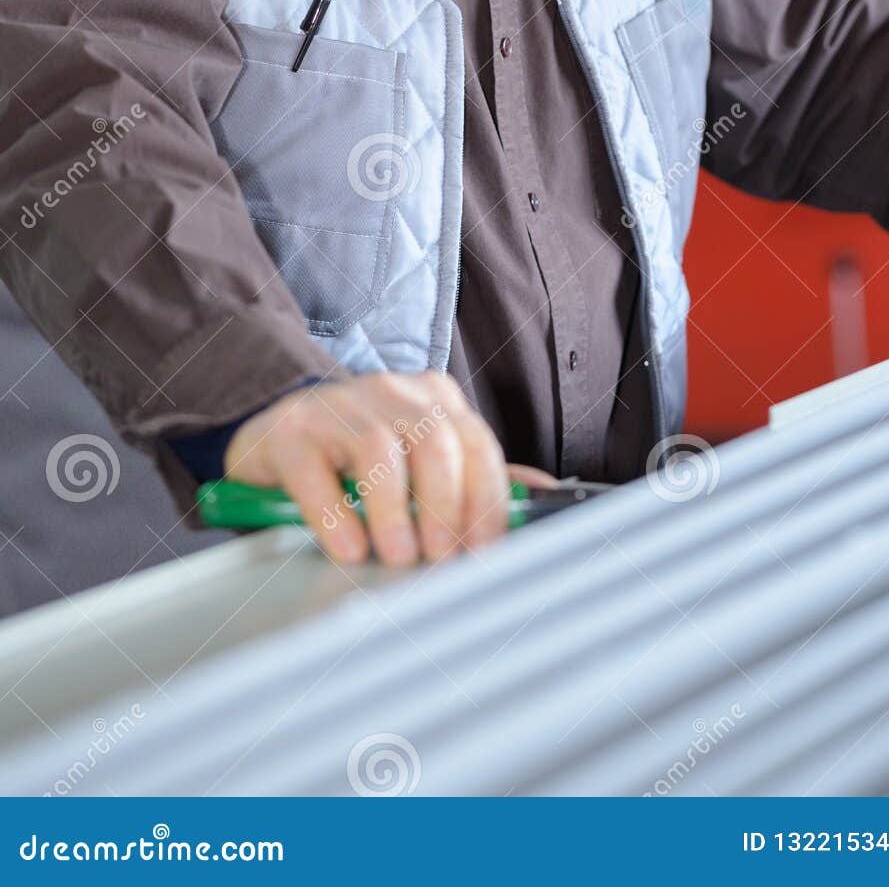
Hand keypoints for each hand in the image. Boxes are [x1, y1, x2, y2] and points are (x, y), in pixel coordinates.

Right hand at [221, 370, 553, 565]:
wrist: (278, 432)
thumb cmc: (360, 453)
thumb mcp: (424, 456)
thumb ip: (479, 474)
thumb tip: (544, 495)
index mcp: (433, 398)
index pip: (477, 443)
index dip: (486, 501)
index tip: (484, 553)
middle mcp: (390, 393)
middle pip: (435, 441)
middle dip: (446, 507)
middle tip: (441, 559)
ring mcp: (337, 407)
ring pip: (379, 450)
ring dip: (395, 512)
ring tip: (399, 558)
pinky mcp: (290, 431)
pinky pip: (316, 471)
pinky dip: (335, 515)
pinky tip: (347, 548)